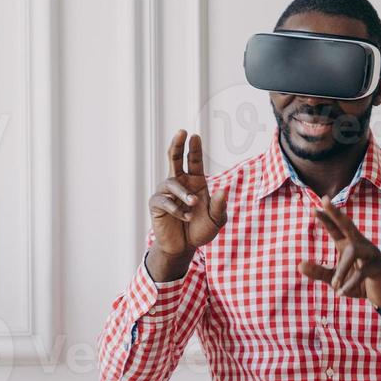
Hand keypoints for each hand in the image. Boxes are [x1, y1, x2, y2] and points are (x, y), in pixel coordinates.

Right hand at [147, 130, 227, 279]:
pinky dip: (176, 209)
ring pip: (171, 183)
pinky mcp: (157, 204)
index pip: (193, 161)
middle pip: (174, 158)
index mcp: (195, 182)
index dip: (194, 148)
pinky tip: (185, 217)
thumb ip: (219, 206)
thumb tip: (223, 190)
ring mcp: (166, 193)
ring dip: (183, 193)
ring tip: (193, 204)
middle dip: (177, 144)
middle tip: (181, 132)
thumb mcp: (215, 220)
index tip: (194, 135)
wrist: (184, 247)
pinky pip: (164, 201)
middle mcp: (180, 183)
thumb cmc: (200, 230)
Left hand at [298, 202, 380, 309]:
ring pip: (353, 251)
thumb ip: (319, 272)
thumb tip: (299, 265)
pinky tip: (341, 293)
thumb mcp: (335, 279)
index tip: (314, 209)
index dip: (326, 218)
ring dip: (342, 269)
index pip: (336, 228)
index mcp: (349, 245)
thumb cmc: (358, 284)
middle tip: (325, 200)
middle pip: (347, 225)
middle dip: (336, 213)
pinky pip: (362, 272)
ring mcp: (371, 254)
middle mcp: (360, 245)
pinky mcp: (378, 267)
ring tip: (335, 285)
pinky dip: (350, 283)